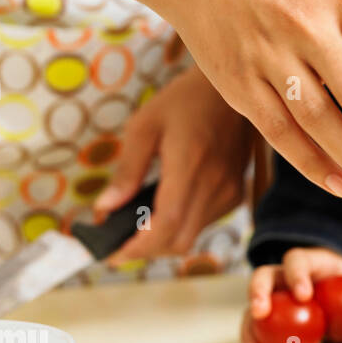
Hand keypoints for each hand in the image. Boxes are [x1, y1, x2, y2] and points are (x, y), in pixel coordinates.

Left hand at [94, 65, 254, 263]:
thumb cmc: (185, 100)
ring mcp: (229, 190)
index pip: (167, 224)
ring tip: (136, 224)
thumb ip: (128, 170)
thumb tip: (106, 207)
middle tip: (116, 241)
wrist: (235, 90)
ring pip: (192, 236)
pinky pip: (204, 223)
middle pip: (178, 241)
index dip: (138, 247)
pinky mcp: (236, 192)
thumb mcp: (145, 126)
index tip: (110, 252)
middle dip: (144, 250)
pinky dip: (181, 227)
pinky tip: (165, 209)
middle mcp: (214, 183)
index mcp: (189, 164)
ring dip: (162, 239)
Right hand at [242, 247, 341, 342]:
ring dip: (249, 325)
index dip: (297, 274)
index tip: (304, 295)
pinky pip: (258, 327)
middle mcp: (288, 276)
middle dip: (259, 291)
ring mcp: (277, 296)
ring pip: (253, 304)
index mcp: (313, 262)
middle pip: (264, 275)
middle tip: (263, 312)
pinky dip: (255, 341)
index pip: (298, 260)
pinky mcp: (273, 317)